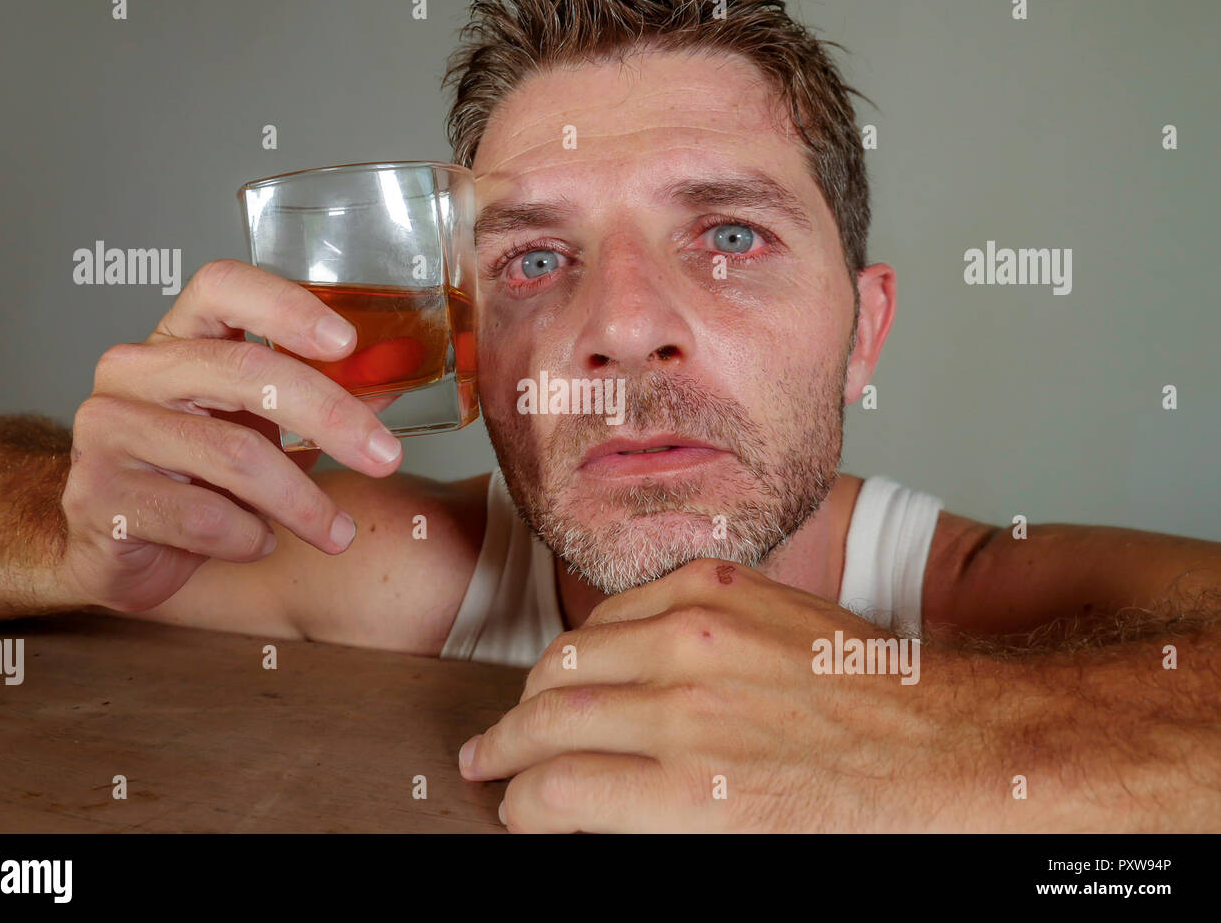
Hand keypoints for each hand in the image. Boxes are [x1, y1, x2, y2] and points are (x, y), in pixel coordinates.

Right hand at [58, 259, 403, 612]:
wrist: (116, 542)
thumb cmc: (197, 470)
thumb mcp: (262, 424)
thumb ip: (322, 395)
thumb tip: (396, 376)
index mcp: (178, 336)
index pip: (223, 286)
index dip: (287, 306)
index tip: (348, 343)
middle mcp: (134, 370)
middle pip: (246, 370)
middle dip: (331, 416)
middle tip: (386, 458)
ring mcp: (109, 430)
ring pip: (232, 453)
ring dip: (301, 500)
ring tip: (336, 532)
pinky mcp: (100, 496)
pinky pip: (201, 516)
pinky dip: (250, 537)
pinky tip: (259, 542)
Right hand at [458, 557, 964, 831]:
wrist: (953, 744)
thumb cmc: (862, 814)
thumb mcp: (747, 854)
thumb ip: (649, 827)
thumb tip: (581, 815)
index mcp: (693, 791)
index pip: (548, 792)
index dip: (518, 810)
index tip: (517, 814)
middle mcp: (687, 704)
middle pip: (544, 716)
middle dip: (502, 747)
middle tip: (485, 760)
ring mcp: (704, 629)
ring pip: (571, 651)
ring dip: (537, 687)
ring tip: (529, 708)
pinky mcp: (727, 584)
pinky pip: (624, 604)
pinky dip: (598, 634)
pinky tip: (595, 656)